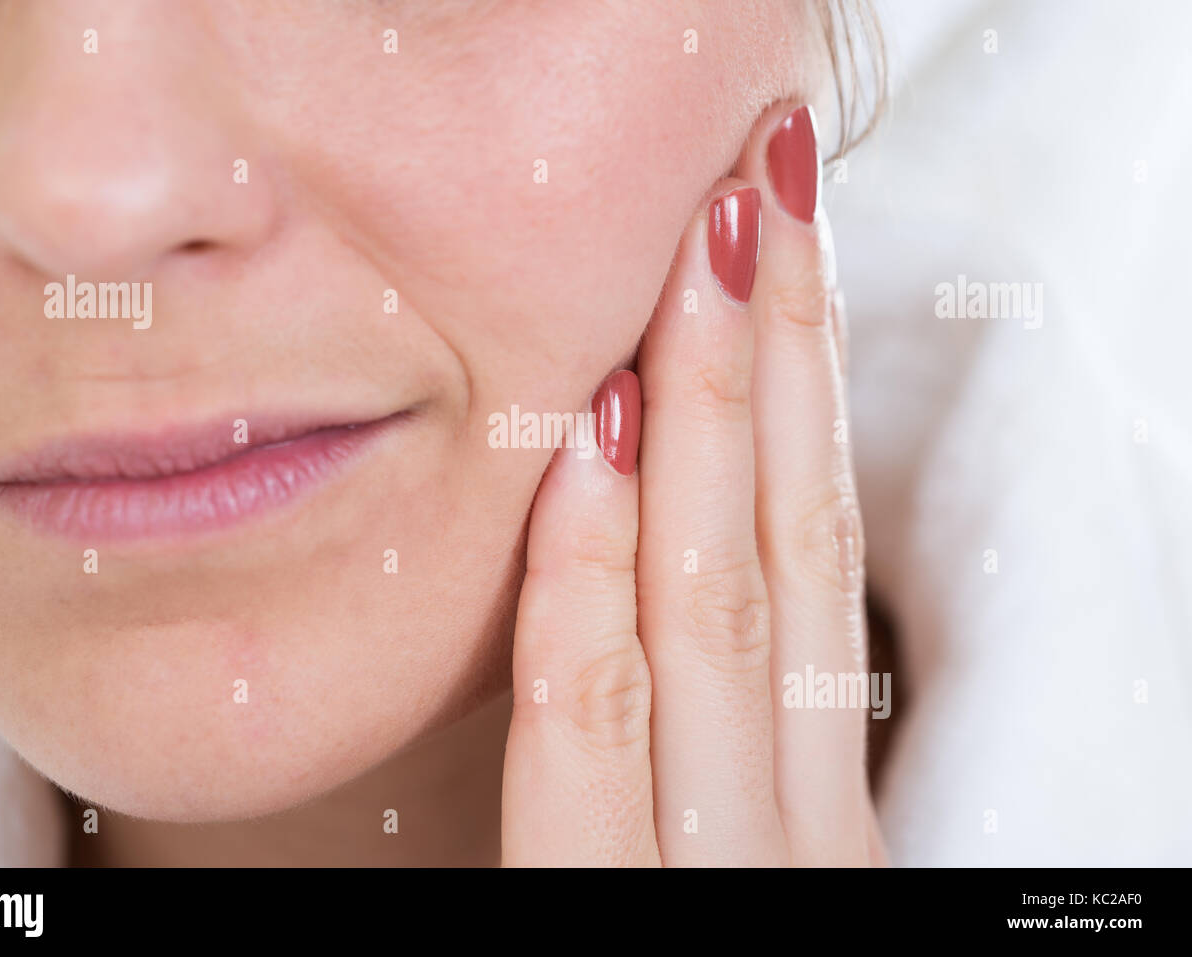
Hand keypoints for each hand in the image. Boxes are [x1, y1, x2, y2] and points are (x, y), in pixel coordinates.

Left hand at [501, 104, 885, 865]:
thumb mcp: (710, 852)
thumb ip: (694, 734)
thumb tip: (653, 547)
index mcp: (815, 797)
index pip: (815, 556)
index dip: (810, 390)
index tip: (785, 251)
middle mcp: (797, 821)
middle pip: (792, 539)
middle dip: (782, 349)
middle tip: (765, 184)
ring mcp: (727, 866)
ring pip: (719, 599)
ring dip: (716, 410)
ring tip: (709, 247)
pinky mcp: (615, 909)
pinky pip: (593, 714)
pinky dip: (593, 575)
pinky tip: (597, 437)